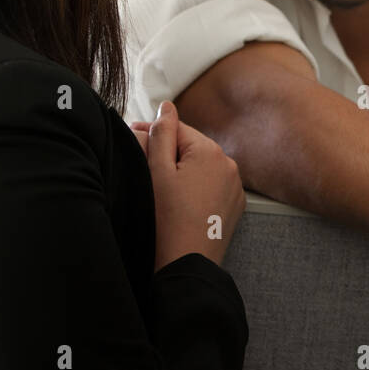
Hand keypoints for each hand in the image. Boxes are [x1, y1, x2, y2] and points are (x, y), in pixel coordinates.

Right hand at [132, 101, 246, 269]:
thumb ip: (162, 134)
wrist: (186, 263)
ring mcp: (236, 185)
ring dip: (183, 167)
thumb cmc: (166, 218)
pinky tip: (179, 197)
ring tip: (158, 177)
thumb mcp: (157, 171)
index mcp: (210, 151)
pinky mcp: (235, 204)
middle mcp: (229, 164)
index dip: (154, 130)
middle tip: (140, 152)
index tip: (133, 132)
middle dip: (168, 149)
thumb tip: (166, 106)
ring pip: (202, 166)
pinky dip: (197, 185)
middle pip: (192, 146)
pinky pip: (213, 185)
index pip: (178, 129)